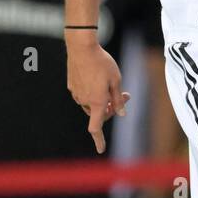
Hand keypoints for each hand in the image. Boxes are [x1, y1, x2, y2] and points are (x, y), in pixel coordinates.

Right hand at [66, 39, 129, 153]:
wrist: (81, 47)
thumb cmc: (102, 63)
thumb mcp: (116, 80)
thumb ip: (118, 99)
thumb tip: (121, 113)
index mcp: (97, 102)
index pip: (96, 128)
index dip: (99, 141)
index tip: (101, 150)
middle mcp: (84, 101)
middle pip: (98, 113)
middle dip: (112, 108)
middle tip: (125, 95)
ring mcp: (76, 93)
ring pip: (91, 103)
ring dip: (102, 99)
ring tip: (112, 83)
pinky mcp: (72, 84)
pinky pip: (84, 93)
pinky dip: (93, 90)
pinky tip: (98, 75)